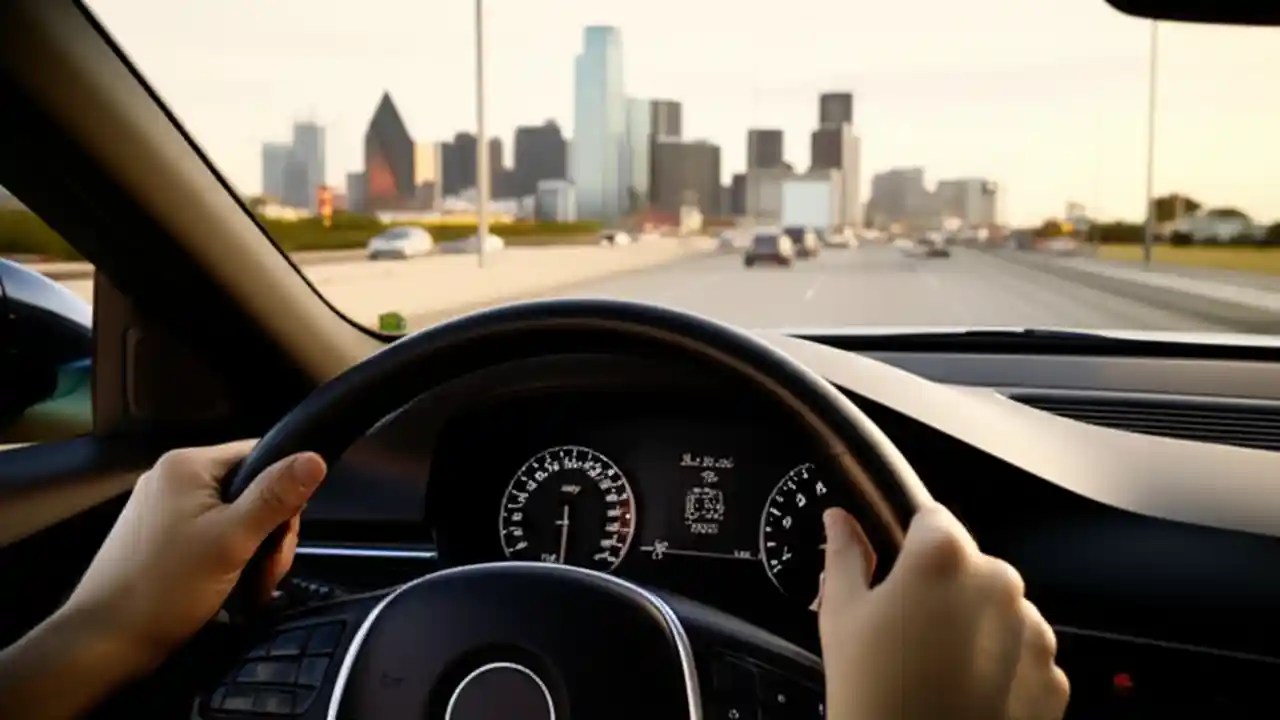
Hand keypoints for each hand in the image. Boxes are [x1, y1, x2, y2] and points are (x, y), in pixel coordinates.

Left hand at [1, 440, 327, 719]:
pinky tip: (231, 586)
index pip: (260, 454)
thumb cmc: (168, 586)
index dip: (285, 492)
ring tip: (250, 587)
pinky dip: (229, 558)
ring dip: (253, 551)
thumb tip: (315, 458)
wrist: (104, 642)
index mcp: (188, 464)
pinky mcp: (158, 536)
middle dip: (269, 533)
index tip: (284, 536)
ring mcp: (162, 507)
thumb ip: (275, 497)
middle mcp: (173, 476)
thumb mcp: (232, 541)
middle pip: (251, 489)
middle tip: (266, 573)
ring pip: (235, 516)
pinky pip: (212, 533)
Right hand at [818, 505, 1068, 719]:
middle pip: (970, 564)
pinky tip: (966, 692)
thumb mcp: (841, 616)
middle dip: (944, 588)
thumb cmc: (871, 692)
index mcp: (944, 557)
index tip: (895, 576)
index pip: (932, 517)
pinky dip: (1002, 667)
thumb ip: (845, 555)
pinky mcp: (1051, 678)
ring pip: (1000, 609)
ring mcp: (1032, 633)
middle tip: (909, 633)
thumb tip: (840, 519)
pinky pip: (1024, 655)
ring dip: (976, 626)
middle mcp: (999, 583)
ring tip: (938, 669)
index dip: (909, 544)